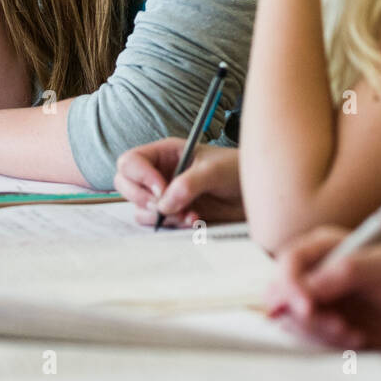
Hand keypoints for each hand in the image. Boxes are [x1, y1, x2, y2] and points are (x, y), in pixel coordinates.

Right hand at [114, 140, 243, 227]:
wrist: (255, 194)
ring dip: (162, 216)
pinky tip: (196, 220)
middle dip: (143, 199)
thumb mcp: (215, 171)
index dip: (140, 177)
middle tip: (167, 206)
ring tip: (190, 214)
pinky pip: (158, 224)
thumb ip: (188, 183)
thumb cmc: (237, 171)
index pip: (131, 162)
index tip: (162, 190)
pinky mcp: (174, 214)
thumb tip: (164, 204)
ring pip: (140, 209)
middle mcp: (159, 173)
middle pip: (125, 184)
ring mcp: (165, 195)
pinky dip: (173, 226)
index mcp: (165, 153)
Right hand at [264, 226, 380, 348]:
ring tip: (356, 333)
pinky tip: (357, 338)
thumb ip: (344, 272)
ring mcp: (315, 298)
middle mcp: (313, 270)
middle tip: (340, 327)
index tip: (307, 308)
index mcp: (323, 245)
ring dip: (322, 333)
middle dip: (307, 317)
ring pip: (292, 320)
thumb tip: (305, 288)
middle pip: (282, 294)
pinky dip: (329, 344)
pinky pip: (309, 338)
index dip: (290, 286)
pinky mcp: (322, 322)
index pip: (288, 262)